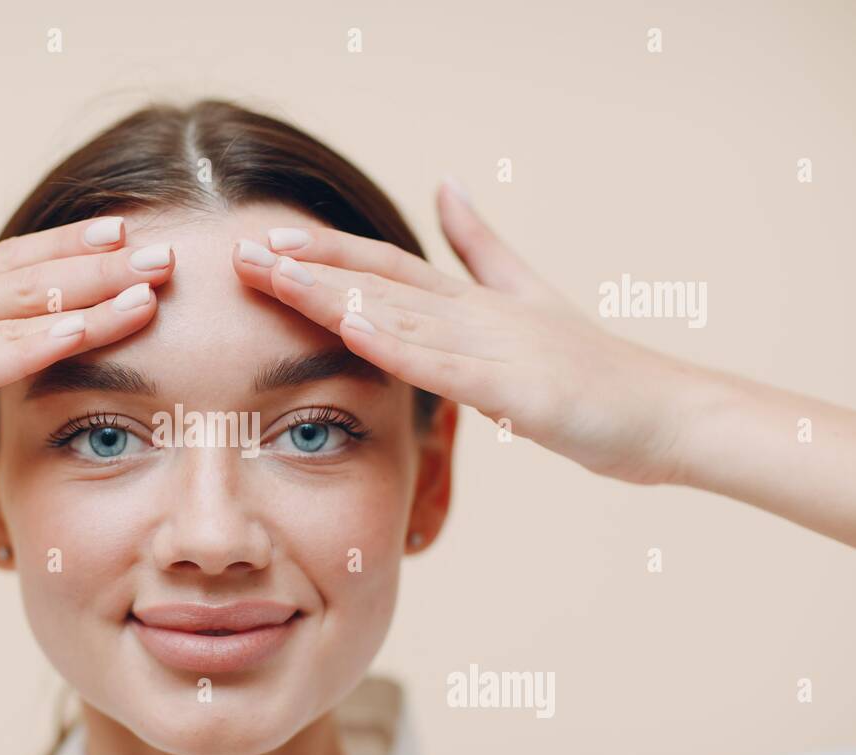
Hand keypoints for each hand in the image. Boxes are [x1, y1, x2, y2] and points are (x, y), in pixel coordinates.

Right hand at [0, 218, 173, 488]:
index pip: (5, 263)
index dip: (65, 246)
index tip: (119, 231)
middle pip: (27, 274)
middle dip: (100, 261)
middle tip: (163, 247)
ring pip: (21, 306)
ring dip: (92, 293)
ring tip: (152, 279)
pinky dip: (41, 341)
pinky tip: (87, 330)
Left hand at [231, 184, 698, 485]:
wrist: (667, 415)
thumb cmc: (597, 371)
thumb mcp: (532, 297)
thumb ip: (483, 246)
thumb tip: (447, 185)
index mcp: (474, 301)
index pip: (386, 268)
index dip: (325, 253)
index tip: (267, 242)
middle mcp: (477, 313)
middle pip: (378, 283)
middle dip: (307, 268)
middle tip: (241, 253)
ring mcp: (497, 347)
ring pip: (401, 315)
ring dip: (333, 294)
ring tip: (276, 275)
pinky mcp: (518, 389)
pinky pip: (446, 366)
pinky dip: (397, 346)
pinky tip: (351, 327)